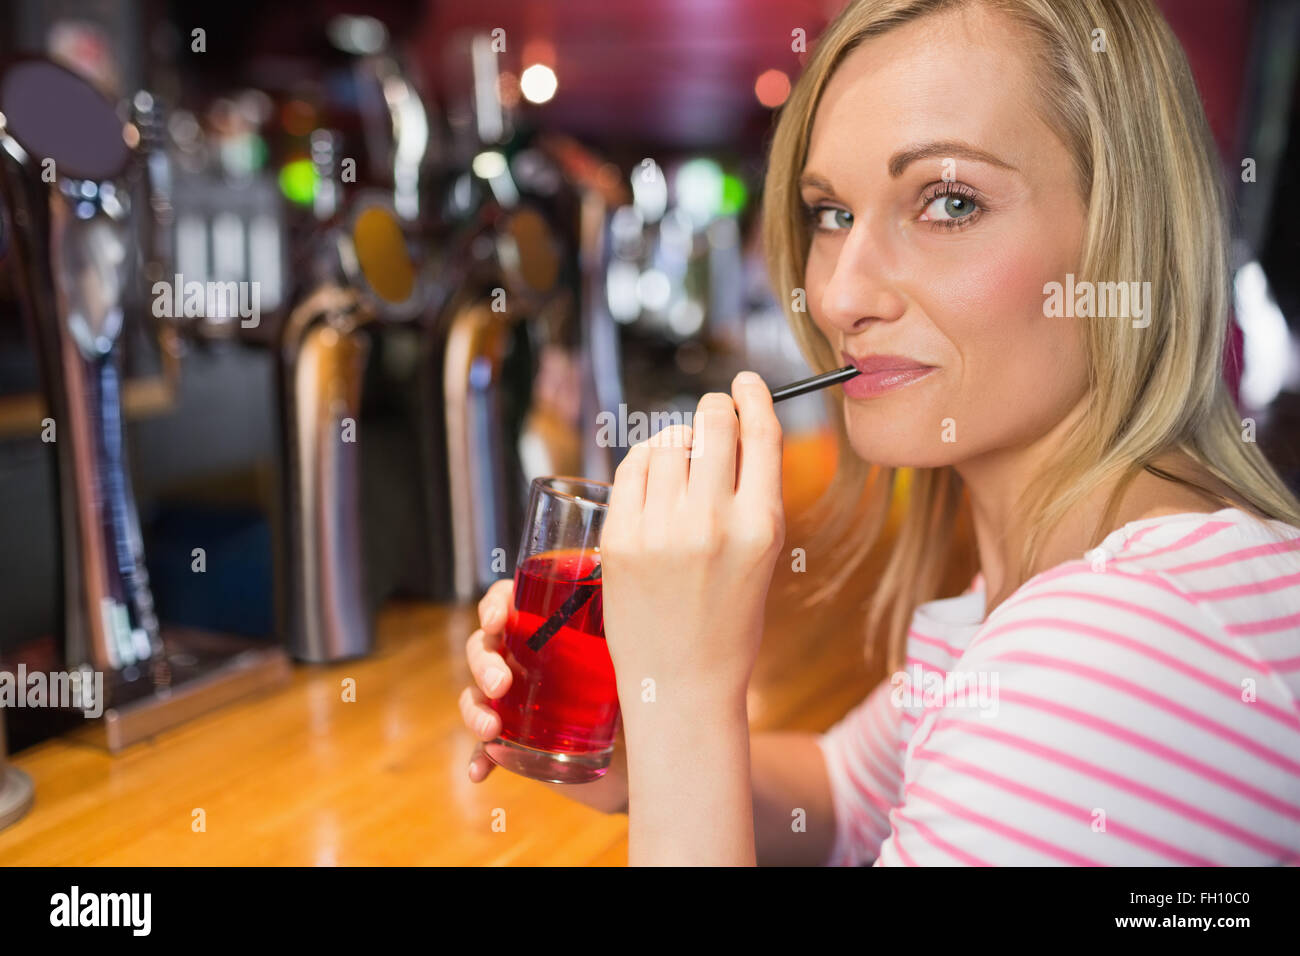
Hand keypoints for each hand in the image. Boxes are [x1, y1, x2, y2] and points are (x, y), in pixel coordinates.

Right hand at [459, 578, 628, 812]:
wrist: (651, 754)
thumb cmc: (643, 691)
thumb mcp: (636, 653)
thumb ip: (628, 621)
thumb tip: (618, 576)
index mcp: (548, 629)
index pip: (508, 603)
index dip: (493, 605)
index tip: (495, 620)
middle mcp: (526, 660)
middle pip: (484, 648)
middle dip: (483, 663)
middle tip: (500, 685)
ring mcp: (516, 703)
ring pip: (476, 695)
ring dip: (474, 710)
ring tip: (491, 730)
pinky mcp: (518, 743)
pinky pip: (486, 748)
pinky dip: (478, 758)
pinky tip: (479, 771)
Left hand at [600, 370, 785, 711]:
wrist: (681, 685)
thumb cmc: (728, 623)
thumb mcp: (761, 558)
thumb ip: (750, 496)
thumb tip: (730, 432)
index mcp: (761, 527)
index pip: (761, 433)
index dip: (753, 395)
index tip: (745, 382)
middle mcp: (712, 522)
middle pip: (713, 423)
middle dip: (715, 409)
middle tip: (712, 415)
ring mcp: (661, 531)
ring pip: (668, 441)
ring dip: (677, 440)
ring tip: (680, 463)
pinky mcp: (620, 540)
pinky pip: (631, 468)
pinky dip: (644, 461)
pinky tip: (652, 474)